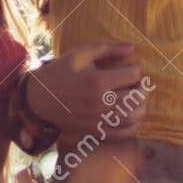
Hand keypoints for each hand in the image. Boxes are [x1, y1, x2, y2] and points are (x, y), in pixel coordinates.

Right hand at [25, 43, 146, 139]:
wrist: (40, 97)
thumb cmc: (61, 71)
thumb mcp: (82, 53)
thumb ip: (108, 49)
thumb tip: (132, 48)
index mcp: (98, 81)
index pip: (133, 75)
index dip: (135, 69)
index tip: (130, 68)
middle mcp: (100, 103)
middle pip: (137, 98)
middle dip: (142, 89)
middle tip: (138, 84)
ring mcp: (98, 120)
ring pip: (133, 118)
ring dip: (141, 108)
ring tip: (136, 100)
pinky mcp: (94, 131)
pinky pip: (122, 134)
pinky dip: (133, 126)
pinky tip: (131, 117)